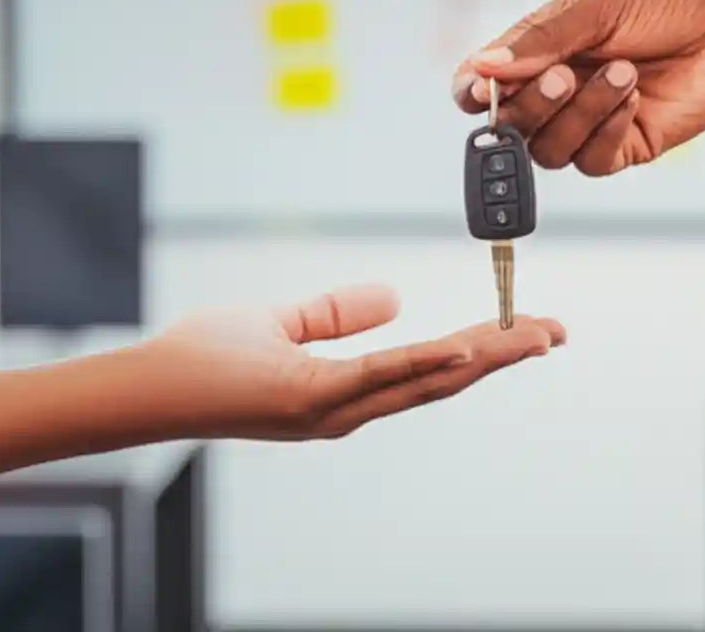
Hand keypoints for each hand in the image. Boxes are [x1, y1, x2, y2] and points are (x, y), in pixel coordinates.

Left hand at [146, 285, 563, 440]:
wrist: (149, 387)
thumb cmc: (204, 361)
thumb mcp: (282, 324)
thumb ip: (336, 313)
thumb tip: (393, 295)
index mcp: (348, 392)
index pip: (430, 369)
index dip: (483, 351)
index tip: (525, 329)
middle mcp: (350, 410)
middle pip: (443, 380)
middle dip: (503, 356)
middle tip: (555, 333)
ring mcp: (333, 409)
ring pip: (425, 380)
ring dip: (483, 358)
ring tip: (531, 337)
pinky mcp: (310, 398)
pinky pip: (378, 375)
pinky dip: (424, 363)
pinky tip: (464, 351)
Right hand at [452, 0, 704, 176]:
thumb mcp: (595, 6)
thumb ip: (538, 41)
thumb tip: (481, 67)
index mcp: (538, 51)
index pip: (482, 86)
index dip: (473, 94)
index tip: (478, 91)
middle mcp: (558, 92)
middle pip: (511, 127)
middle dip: (533, 105)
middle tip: (564, 76)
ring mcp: (589, 123)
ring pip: (549, 151)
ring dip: (581, 114)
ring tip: (622, 73)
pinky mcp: (624, 146)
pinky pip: (592, 160)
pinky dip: (607, 129)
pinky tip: (634, 97)